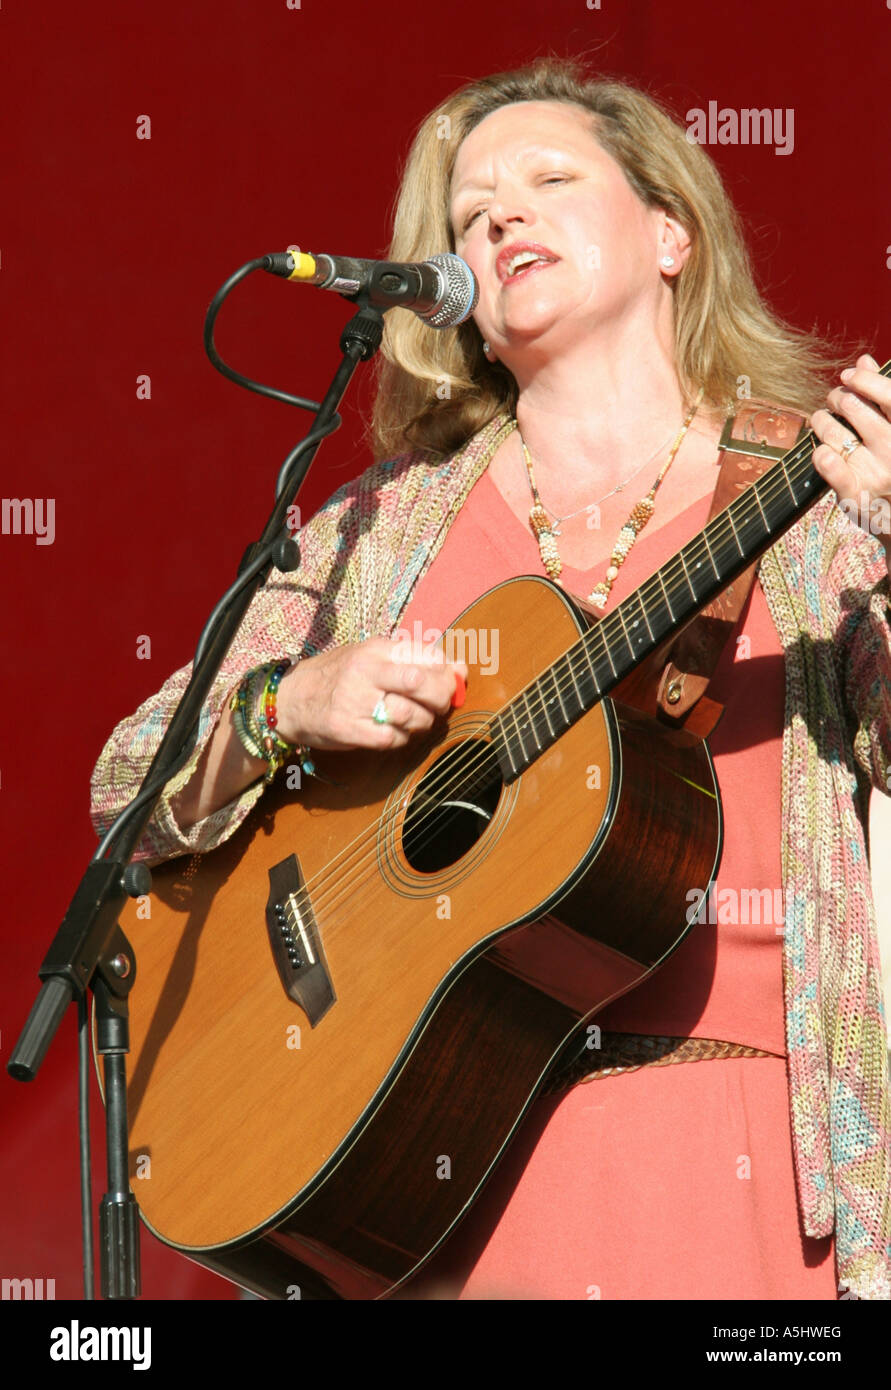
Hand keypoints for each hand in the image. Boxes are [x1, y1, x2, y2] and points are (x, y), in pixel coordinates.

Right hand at [275, 637, 467, 751]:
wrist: (289, 699)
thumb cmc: (338, 678)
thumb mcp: (372, 659)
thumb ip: (414, 662)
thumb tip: (461, 669)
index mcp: (376, 648)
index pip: (429, 655)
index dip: (448, 673)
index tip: (448, 683)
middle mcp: (366, 670)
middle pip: (423, 682)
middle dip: (442, 698)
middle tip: (439, 706)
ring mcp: (355, 700)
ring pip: (411, 714)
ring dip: (422, 723)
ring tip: (414, 721)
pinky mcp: (347, 728)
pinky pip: (392, 738)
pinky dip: (401, 739)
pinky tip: (393, 733)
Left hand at [810, 353, 890, 550]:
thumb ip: (884, 397)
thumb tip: (864, 361)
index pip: (888, 394)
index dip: (864, 378)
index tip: (848, 375)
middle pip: (854, 408)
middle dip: (838, 397)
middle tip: (835, 400)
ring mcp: (875, 473)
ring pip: (834, 433)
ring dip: (821, 421)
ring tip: (821, 420)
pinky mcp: (856, 496)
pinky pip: (828, 466)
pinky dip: (820, 454)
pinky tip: (821, 451)